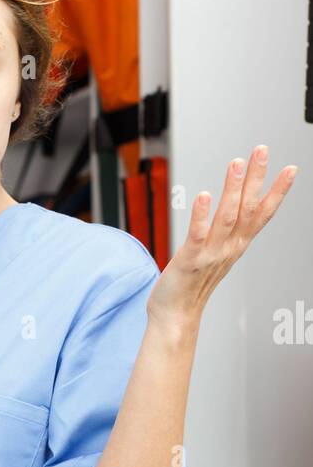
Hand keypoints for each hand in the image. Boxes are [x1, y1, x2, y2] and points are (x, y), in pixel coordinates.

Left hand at [147, 145, 296, 331]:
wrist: (176, 315)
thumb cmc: (193, 284)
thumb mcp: (218, 253)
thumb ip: (228, 231)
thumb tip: (236, 206)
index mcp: (237, 244)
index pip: (262, 213)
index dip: (277, 192)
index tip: (290, 169)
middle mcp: (228, 248)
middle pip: (247, 208)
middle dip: (256, 178)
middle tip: (261, 151)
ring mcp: (210, 254)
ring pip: (226, 217)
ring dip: (232, 190)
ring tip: (236, 164)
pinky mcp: (189, 260)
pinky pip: (198, 235)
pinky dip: (201, 216)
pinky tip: (204, 196)